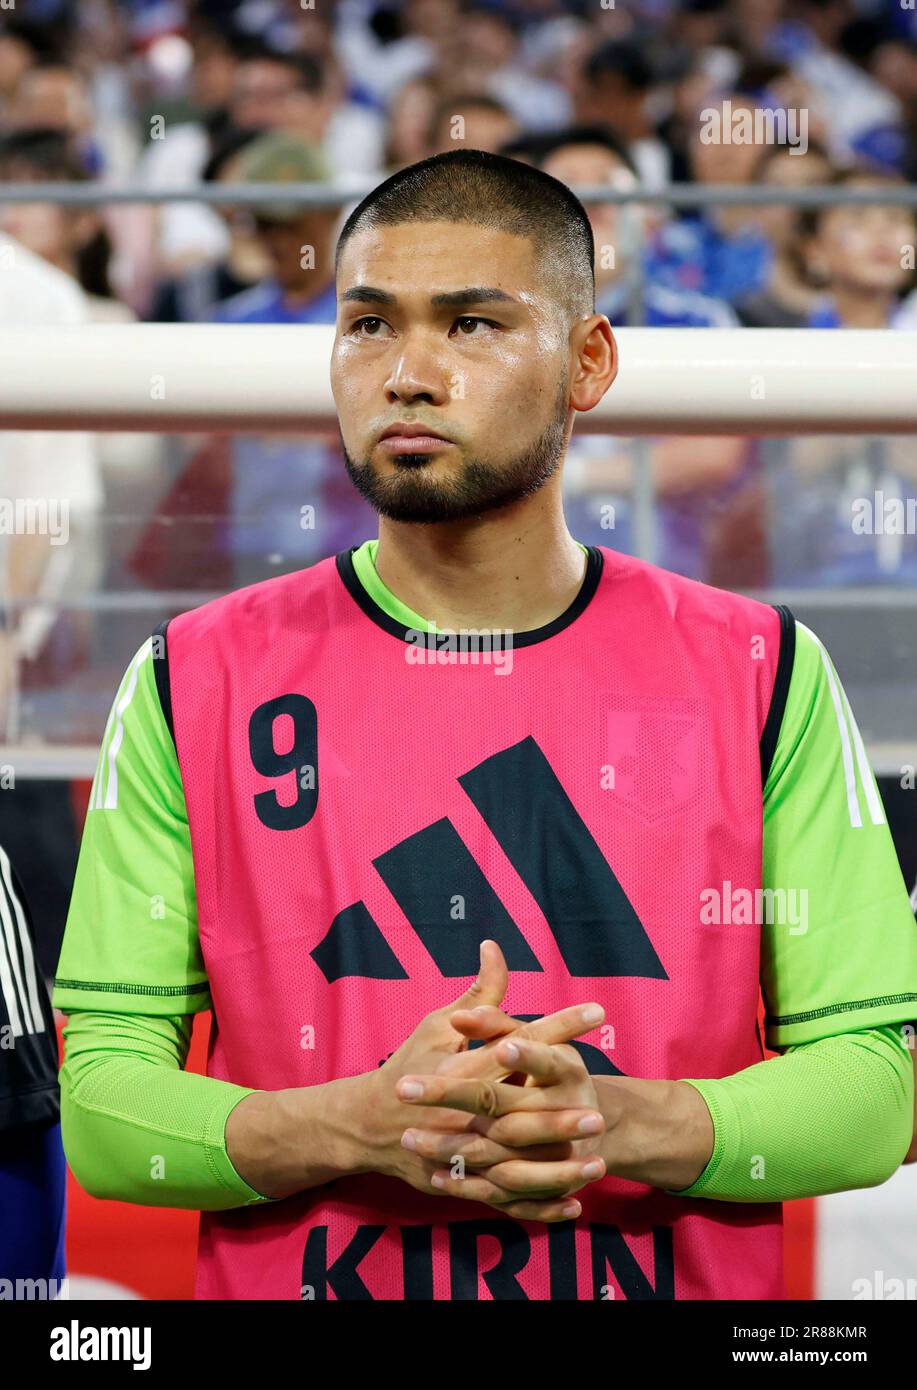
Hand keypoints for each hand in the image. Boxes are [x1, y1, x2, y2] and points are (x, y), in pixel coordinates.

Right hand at [355, 941, 605, 1221]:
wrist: (369, 1125)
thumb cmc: (410, 1066)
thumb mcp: (439, 1025)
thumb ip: (479, 994)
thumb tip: (495, 948)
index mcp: (459, 1068)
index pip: (515, 1044)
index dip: (556, 1028)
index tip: (596, 1013)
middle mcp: (461, 1113)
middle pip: (514, 1113)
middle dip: (557, 1114)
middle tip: (600, 1110)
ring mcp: (461, 1153)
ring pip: (513, 1165)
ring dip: (556, 1166)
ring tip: (599, 1160)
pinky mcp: (463, 1182)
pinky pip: (505, 1200)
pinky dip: (539, 1206)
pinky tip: (575, 1202)